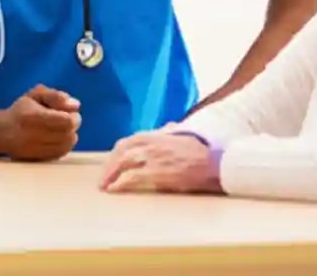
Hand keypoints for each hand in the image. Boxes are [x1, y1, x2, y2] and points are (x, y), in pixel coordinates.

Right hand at [0, 84, 81, 161]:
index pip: (66, 121)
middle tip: (66, 120)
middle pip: (69, 134)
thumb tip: (76, 105)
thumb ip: (56, 96)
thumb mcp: (36, 95)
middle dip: (72, 126)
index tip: (69, 113)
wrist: (3, 132)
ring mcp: (37, 150)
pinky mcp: (39, 159)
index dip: (73, 117)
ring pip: (67, 145)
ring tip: (62, 129)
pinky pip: (61, 154)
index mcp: (34, 116)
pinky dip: (64, 146)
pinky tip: (58, 139)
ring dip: (69, 136)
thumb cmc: (21, 111)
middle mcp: (35, 135)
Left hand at [98, 132, 219, 193]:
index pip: (127, 142)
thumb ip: (170, 132)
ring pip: (122, 163)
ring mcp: (152, 157)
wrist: (213, 163)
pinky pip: (131, 177)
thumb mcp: (182, 136)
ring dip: (110, 174)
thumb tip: (167, 127)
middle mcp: (150, 144)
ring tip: (105, 186)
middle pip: (120, 151)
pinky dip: (120, 182)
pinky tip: (115, 189)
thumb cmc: (200, 152)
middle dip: (109, 164)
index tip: (110, 163)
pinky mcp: (156, 172)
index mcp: (155, 135)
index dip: (115, 153)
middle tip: (103, 178)